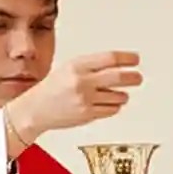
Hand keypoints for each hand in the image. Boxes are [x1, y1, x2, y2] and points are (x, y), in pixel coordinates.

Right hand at [7, 51, 142, 140]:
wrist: (35, 109)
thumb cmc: (52, 88)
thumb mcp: (69, 68)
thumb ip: (92, 66)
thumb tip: (119, 64)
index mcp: (77, 65)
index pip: (110, 58)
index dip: (127, 58)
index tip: (135, 59)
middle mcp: (82, 81)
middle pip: (119, 77)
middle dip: (133, 77)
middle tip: (137, 77)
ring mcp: (85, 99)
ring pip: (118, 96)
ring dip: (123, 95)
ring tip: (118, 94)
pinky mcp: (88, 115)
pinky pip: (112, 109)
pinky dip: (114, 106)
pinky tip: (109, 103)